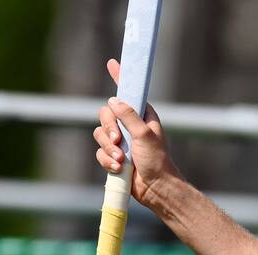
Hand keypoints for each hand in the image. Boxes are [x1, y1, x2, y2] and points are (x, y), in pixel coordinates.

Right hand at [93, 58, 178, 208]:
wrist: (156, 189)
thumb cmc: (157, 162)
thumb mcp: (145, 135)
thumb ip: (129, 116)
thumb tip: (113, 100)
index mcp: (142, 117)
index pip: (129, 93)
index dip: (120, 78)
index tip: (112, 63)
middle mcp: (130, 126)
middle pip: (105, 114)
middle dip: (108, 127)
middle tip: (119, 139)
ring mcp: (121, 141)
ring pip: (100, 134)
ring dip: (109, 148)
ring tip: (121, 159)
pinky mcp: (114, 155)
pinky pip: (100, 151)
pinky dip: (107, 160)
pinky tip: (118, 168)